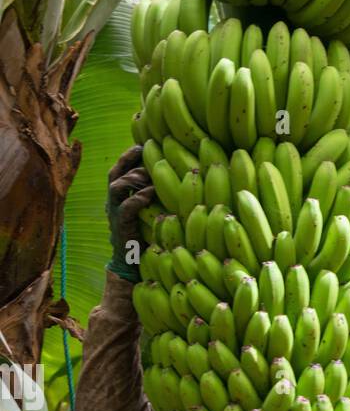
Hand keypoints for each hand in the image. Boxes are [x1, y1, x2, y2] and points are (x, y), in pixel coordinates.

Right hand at [107, 146, 152, 282]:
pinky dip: (139, 198)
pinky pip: (127, 207)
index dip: (129, 154)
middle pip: (114, 172)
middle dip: (129, 159)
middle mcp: (113, 203)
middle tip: (146, 151)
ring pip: (117, 186)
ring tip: (152, 173)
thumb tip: (175, 176)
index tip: (145, 143)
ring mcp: (115, 215)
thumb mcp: (148, 211)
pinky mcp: (122, 228)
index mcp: (119, 197)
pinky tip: (152, 192)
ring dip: (135, 177)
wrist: (132, 267)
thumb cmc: (144, 237)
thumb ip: (153, 195)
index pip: (119, 168)